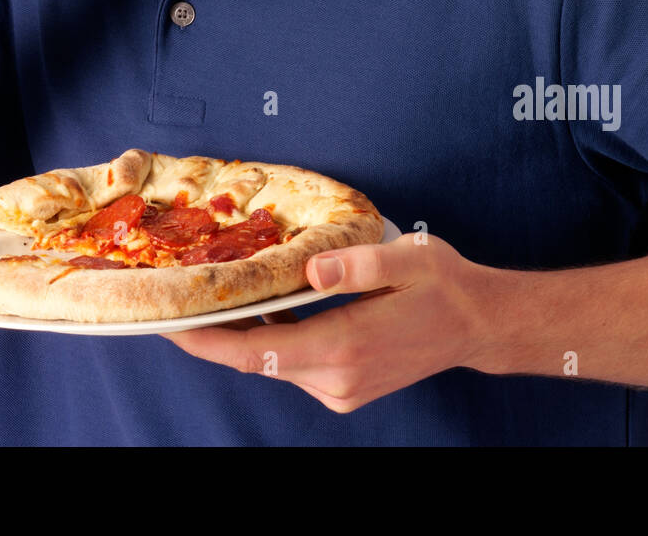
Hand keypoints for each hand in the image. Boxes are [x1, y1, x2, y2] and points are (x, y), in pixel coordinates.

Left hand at [164, 234, 488, 412]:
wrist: (477, 324)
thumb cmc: (442, 284)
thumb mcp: (407, 258)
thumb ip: (357, 263)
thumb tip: (312, 267)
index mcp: (346, 346)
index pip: (257, 352)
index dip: (207, 341)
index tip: (169, 323)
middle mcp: (337, 378)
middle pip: (256, 360)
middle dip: (212, 333)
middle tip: (175, 298)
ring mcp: (341, 388)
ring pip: (274, 362)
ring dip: (241, 335)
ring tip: (209, 296)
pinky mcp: (345, 388)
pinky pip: (293, 363)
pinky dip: (271, 338)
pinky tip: (261, 306)